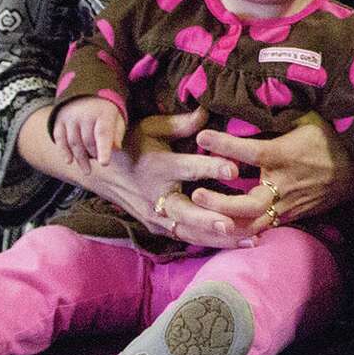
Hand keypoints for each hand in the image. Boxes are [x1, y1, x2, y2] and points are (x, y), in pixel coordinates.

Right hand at [53, 97, 124, 167]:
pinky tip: (69, 161)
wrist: (85, 95)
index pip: (103, 133)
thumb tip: (116, 148)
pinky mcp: (59, 121)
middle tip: (98, 161)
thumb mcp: (116, 118)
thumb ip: (117, 133)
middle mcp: (84, 114)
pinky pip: (60, 139)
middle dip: (94, 154)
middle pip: (88, 141)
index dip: (104, 149)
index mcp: (103, 113)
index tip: (104, 163)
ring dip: (80, 159)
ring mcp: (70, 117)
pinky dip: (64, 152)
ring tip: (87, 170)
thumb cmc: (104, 112)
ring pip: (73, 143)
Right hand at [76, 107, 245, 245]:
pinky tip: (240, 244)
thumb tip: (207, 110)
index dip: (211, 168)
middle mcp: (157, 195)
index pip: (188, 168)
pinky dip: (213, 243)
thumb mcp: (151, 128)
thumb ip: (180, 124)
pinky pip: (188, 238)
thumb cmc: (134, 145)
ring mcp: (157, 217)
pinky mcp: (160, 229)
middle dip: (208, 219)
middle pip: (185, 211)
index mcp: (159, 166)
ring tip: (250, 240)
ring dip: (218, 238)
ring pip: (190, 232)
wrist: (103, 174)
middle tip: (231, 224)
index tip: (234, 169)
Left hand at [193, 112, 353, 232]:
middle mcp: (283, 184)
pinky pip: (264, 228)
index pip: (249, 151)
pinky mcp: (292, 216)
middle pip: (248, 203)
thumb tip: (253, 93)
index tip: (202, 136)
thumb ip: (280, 112)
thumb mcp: (308, 118)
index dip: (224, 144)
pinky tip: (221, 228)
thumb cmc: (331, 138)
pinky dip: (242, 231)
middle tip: (197, 194)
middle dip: (220, 202)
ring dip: (226, 222)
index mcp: (285, 155)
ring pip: (253, 224)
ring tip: (204, 216)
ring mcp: (288, 204)